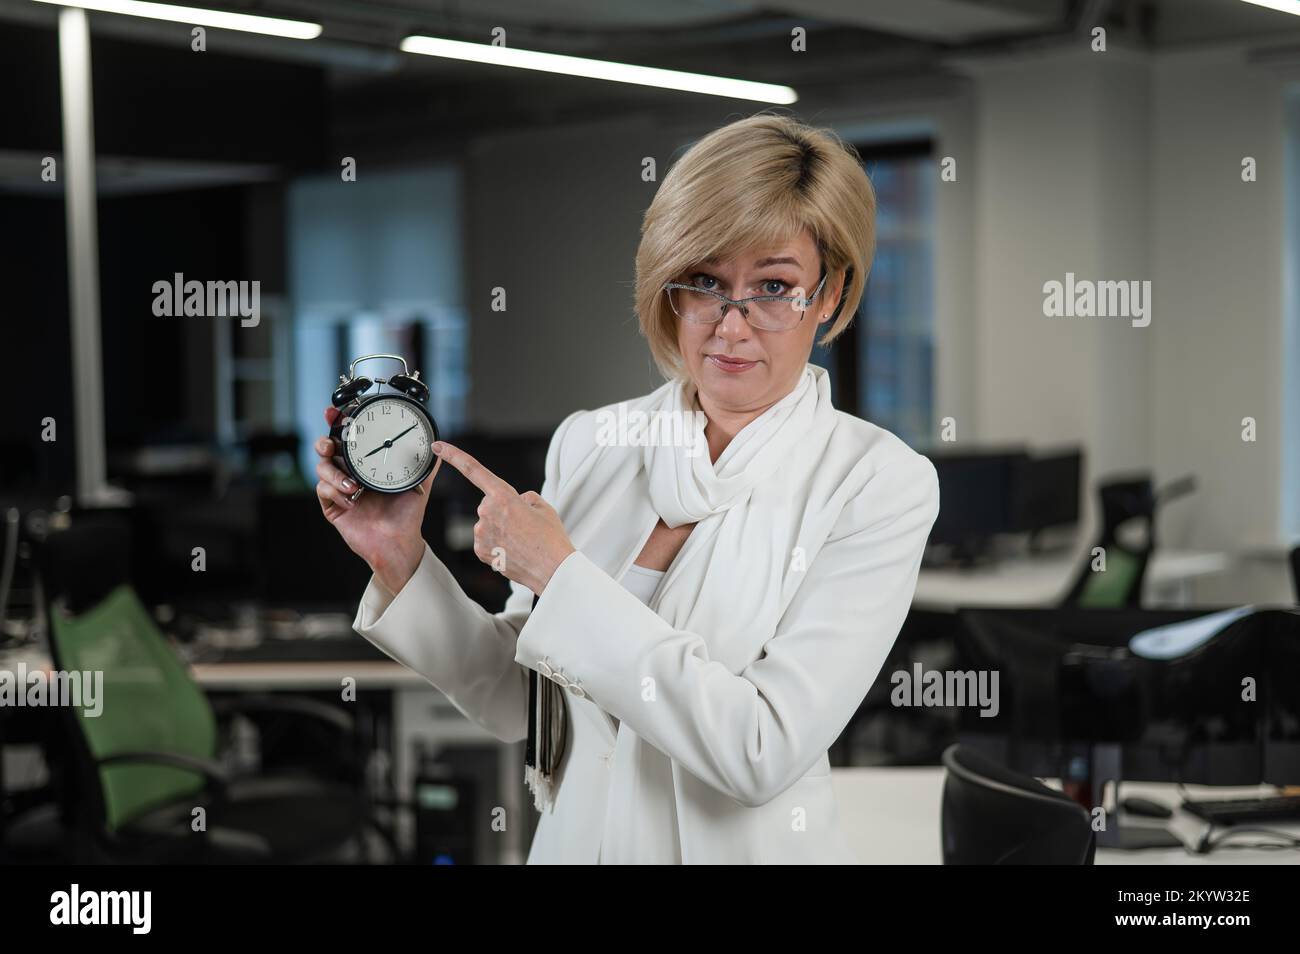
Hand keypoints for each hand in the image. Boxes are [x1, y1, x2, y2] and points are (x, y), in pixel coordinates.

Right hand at [314, 406, 440, 593]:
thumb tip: (438, 443)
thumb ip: (424, 462)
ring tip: (354, 486)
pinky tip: (352, 499)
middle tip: (330, 445)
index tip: (332, 411)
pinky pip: (323, 492)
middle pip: (325, 450)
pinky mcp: (332, 507)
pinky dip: (335, 491)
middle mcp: (349, 473)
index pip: (347, 439)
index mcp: (365, 464)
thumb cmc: (406, 513)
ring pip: (321, 470)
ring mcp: (338, 490)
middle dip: (324, 443)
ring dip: (334, 474)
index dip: (336, 422)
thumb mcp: (417, 482)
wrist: (400, 541)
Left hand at [433, 441, 574, 593]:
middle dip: (503, 511)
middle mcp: (487, 513)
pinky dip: (497, 544)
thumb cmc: (550, 539)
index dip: (453, 456)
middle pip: (489, 504)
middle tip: (523, 526)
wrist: (552, 569)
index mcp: (503, 496)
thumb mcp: (543, 506)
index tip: (438, 447)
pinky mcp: (480, 550)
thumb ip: (524, 497)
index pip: (473, 470)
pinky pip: (485, 540)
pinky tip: (512, 550)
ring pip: (487, 523)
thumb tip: (516, 502)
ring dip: (500, 529)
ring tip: (521, 541)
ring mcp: (481, 533)